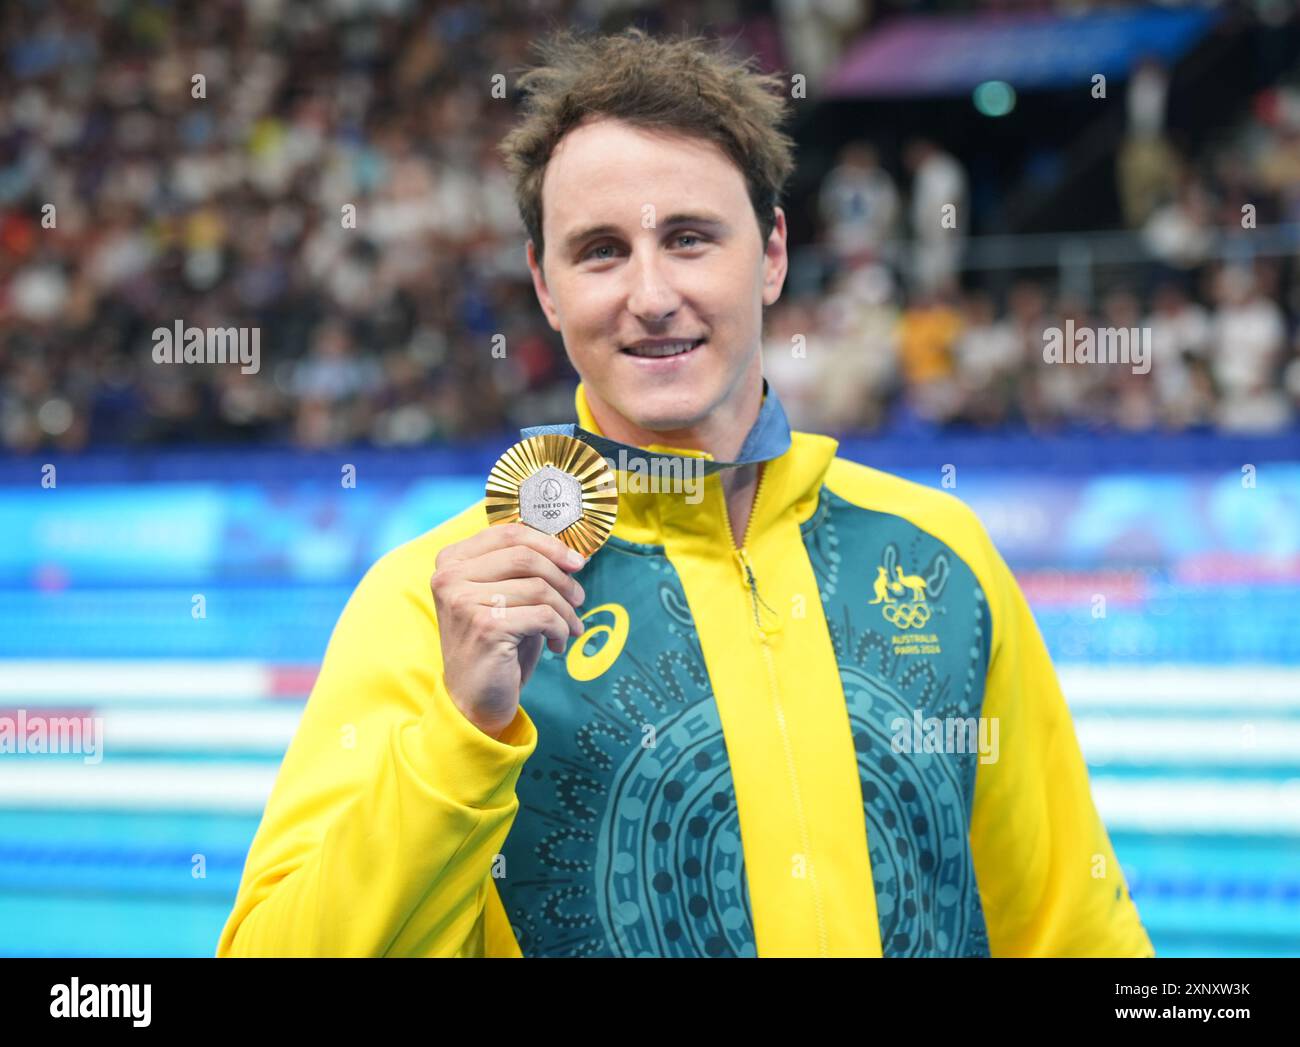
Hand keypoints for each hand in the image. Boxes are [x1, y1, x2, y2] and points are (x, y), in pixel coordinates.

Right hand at [430, 523, 586, 737]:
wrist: (474, 699)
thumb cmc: (495, 644)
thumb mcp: (504, 597)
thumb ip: (524, 571)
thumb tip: (571, 554)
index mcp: (452, 562)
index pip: (509, 533)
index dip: (550, 544)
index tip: (576, 562)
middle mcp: (451, 577)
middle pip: (525, 556)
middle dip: (562, 577)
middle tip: (579, 598)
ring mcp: (464, 601)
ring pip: (539, 588)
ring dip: (565, 609)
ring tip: (571, 626)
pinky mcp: (486, 626)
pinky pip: (542, 615)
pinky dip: (559, 628)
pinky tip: (557, 643)